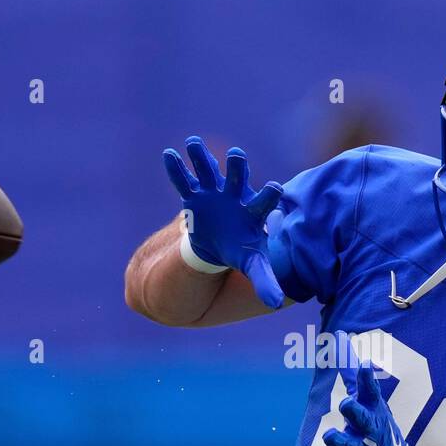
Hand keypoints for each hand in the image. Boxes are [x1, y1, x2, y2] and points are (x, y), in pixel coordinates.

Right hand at [163, 136, 284, 308]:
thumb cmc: (241, 250)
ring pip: (208, 171)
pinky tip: (168, 154)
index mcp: (253, 211)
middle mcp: (234, 196)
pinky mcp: (193, 195)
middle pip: (237, 178)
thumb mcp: (253, 265)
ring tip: (192, 142)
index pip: (264, 202)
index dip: (268, 195)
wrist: (220, 243)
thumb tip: (277, 304)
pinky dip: (176, 169)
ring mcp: (213, 193)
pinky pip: (183, 180)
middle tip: (236, 155)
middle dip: (236, 167)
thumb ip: (265, 280)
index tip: (274, 188)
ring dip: (201, 157)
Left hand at [294, 362, 415, 445]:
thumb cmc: (373, 422)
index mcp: (373, 410)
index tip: (365, 364)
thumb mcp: (367, 399)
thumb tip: (340, 338)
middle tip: (346, 403)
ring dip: (338, 441)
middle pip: (364, 420)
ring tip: (329, 435)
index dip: (368, 379)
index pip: (372, 392)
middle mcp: (368, 430)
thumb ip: (352, 372)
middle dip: (355, 412)